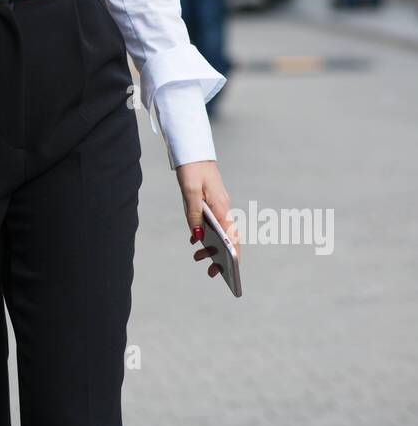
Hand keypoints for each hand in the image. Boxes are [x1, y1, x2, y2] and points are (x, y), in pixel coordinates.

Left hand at [174, 160, 239, 278]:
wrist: (193, 152)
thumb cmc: (193, 170)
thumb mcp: (190, 192)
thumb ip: (194, 215)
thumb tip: (197, 237)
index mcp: (222, 207)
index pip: (233, 236)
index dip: (234, 255)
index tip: (232, 271)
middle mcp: (223, 208)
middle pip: (228, 238)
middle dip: (221, 257)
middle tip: (210, 272)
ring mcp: (218, 205)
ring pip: (219, 232)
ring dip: (211, 247)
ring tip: (197, 258)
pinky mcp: (211, 203)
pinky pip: (212, 223)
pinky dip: (204, 234)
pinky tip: (195, 240)